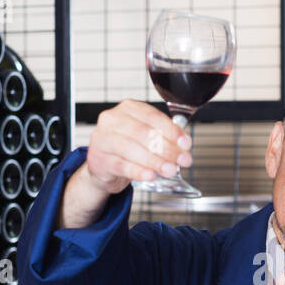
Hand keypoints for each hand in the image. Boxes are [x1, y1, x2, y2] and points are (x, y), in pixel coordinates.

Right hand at [60, 99, 191, 227]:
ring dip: (154, 161)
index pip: (152, 116)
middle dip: (166, 148)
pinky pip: (121, 165)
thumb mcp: (146, 138)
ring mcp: (103, 139)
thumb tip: (184, 145)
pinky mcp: (99, 159)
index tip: (185, 144)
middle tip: (181, 160)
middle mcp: (112, 120)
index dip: (172, 131)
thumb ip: (165, 137)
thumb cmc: (127, 149)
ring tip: (169, 170)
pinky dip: (138, 171)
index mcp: (128, 108)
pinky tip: (150, 175)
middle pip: (142, 133)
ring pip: (131, 149)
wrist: (104, 167)